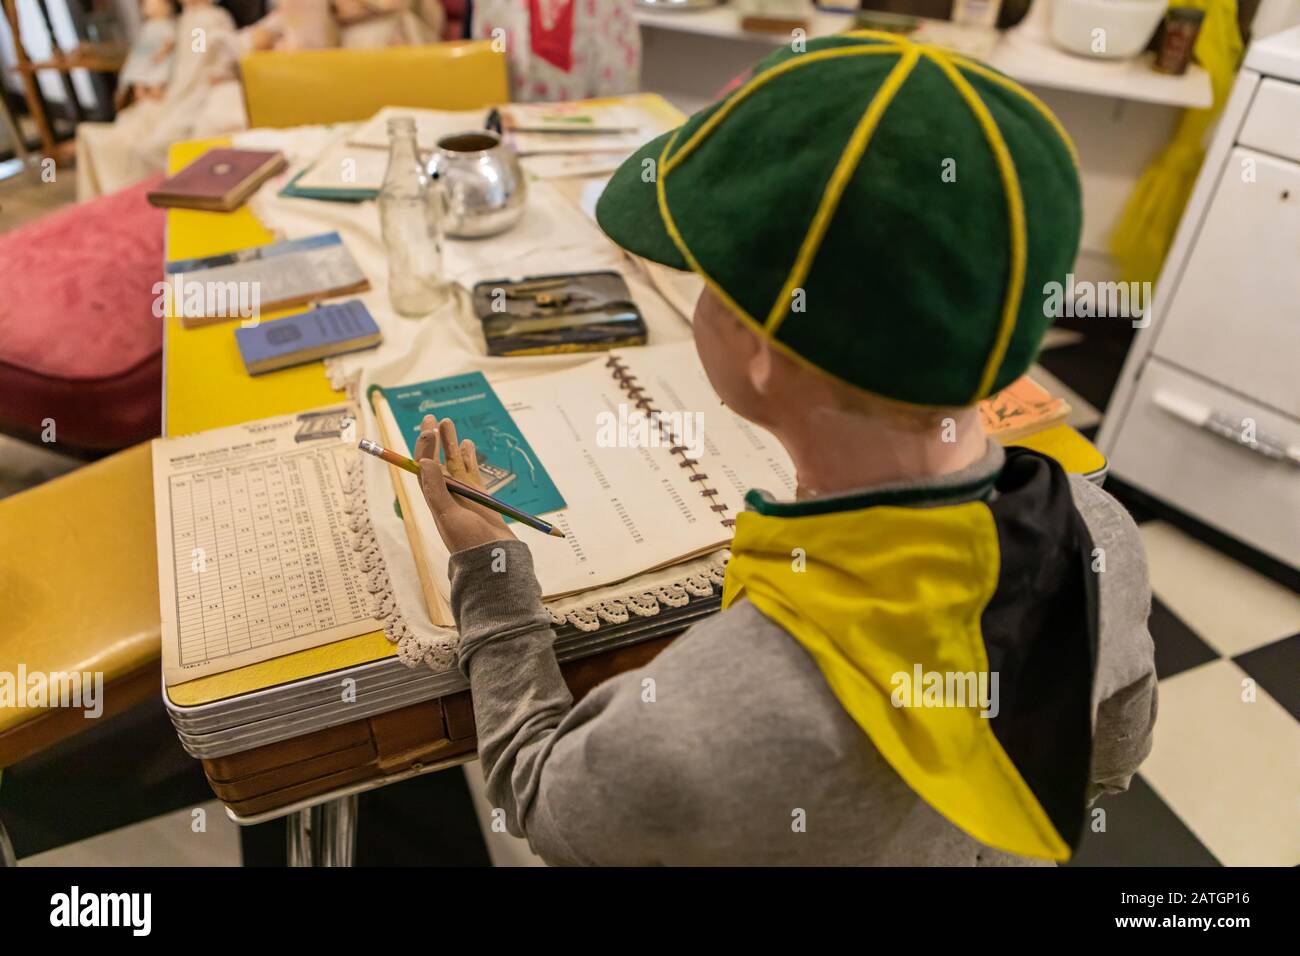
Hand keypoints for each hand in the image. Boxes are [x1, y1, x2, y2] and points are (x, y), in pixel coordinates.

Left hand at [416, 416, 516, 553]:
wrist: (493, 557)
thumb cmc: (468, 540)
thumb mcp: (448, 516)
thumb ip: (436, 489)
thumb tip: (425, 461)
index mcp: (434, 496)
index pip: (424, 465)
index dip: (424, 445)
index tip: (428, 428)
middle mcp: (446, 491)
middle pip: (436, 459)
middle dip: (433, 438)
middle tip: (431, 417)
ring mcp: (463, 492)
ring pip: (454, 461)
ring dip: (450, 442)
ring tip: (448, 423)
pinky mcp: (479, 494)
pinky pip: (471, 470)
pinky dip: (469, 456)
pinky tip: (467, 444)